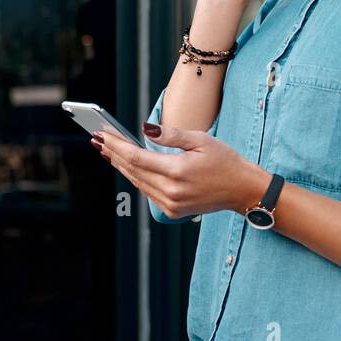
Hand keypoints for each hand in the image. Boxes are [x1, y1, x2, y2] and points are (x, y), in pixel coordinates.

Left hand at [93, 123, 266, 219]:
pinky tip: (128, 166)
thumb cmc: (224, 160)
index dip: (116, 146)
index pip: (136, 158)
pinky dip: (136, 178)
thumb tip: (144, 129)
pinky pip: (147, 192)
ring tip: (108, 150)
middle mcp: (171, 191)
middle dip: (113, 154)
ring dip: (121, 166)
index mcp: (177, 172)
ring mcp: (171, 204)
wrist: (242, 190)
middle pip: (132, 171)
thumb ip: (170, 135)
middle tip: (97, 140)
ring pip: (137, 182)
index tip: (102, 135)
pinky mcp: (173, 211)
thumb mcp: (201, 140)